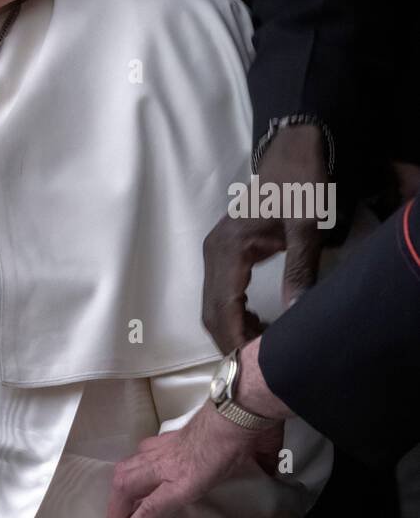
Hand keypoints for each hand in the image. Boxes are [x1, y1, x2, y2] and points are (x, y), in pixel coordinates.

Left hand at [104, 400, 283, 517]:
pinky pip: (147, 510)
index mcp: (181, 439)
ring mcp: (167, 466)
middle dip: (119, 496)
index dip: (141, 471)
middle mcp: (166, 450)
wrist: (243, 409)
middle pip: (129, 471)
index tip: (137, 489)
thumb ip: (258, 454)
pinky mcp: (176, 484)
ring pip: (128, 487)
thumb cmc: (247, 417)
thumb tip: (273, 465)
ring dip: (119, 511)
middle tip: (115, 517)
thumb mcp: (251, 439)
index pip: (150, 454)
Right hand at [202, 125, 328, 353]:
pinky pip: (218, 293)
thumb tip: (295, 317)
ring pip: (211, 305)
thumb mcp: (306, 227)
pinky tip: (257, 322)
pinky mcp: (221, 251)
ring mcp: (214, 251)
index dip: (234, 341)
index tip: (253, 366)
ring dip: (232, 330)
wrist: (291, 151)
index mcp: (229, 248)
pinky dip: (232, 314)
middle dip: (232, 341)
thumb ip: (300, 271)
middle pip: (210, 312)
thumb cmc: (299, 185)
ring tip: (264, 344)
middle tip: (263, 362)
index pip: (223, 308)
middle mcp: (213, 251)